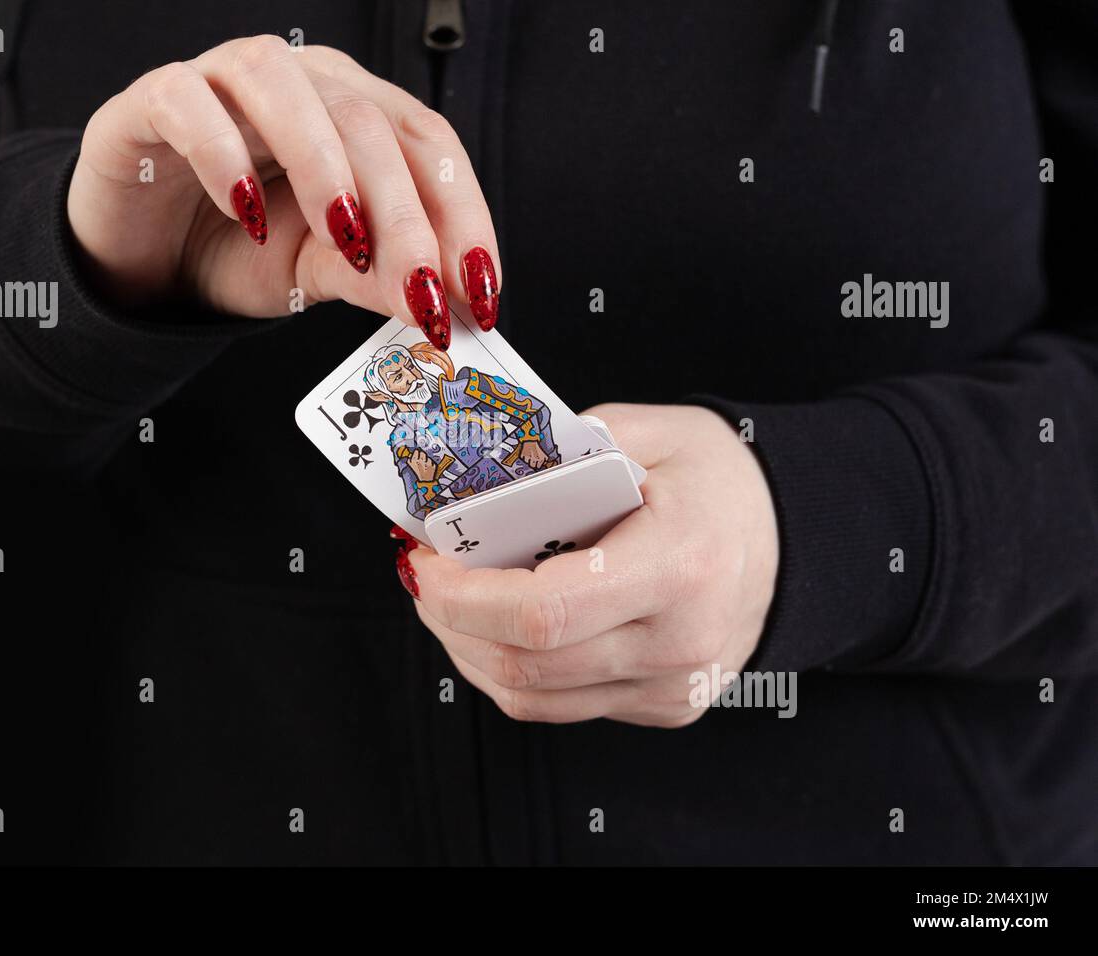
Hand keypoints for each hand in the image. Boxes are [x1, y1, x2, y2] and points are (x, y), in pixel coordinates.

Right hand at [67, 36, 501, 343]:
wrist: (143, 257)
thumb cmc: (234, 247)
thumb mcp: (317, 273)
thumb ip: (373, 277)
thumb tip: (432, 301)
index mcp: (355, 113)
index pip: (427, 142)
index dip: (462, 213)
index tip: (478, 286)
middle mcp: (302, 83)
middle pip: (368, 124)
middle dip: (403, 215)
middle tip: (418, 290)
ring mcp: (226, 81)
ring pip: (289, 90)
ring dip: (325, 168)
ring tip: (342, 239)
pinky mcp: (156, 98)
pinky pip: (190, 102)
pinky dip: (221, 154)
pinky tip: (245, 209)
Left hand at [403, 404, 778, 727]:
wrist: (795, 539)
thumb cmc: (721, 482)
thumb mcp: (650, 433)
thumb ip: (560, 453)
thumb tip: (472, 480)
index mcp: (680, 567)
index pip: (544, 612)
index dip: (464, 596)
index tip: (424, 562)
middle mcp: (679, 643)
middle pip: (526, 665)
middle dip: (450, 620)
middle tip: (424, 574)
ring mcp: (670, 687)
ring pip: (532, 697)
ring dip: (469, 649)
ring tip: (450, 598)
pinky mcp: (661, 707)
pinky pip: (560, 705)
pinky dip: (512, 668)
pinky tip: (499, 625)